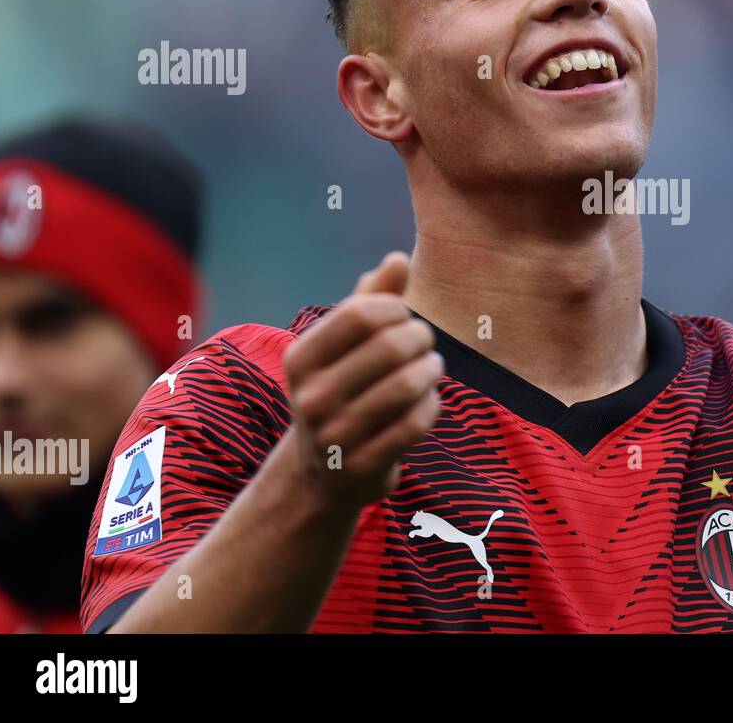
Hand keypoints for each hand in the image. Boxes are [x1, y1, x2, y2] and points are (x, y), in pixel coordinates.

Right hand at [281, 251, 442, 508]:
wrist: (322, 473)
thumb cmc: (342, 389)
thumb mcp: (345, 346)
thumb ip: (372, 299)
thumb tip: (398, 259)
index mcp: (301, 357)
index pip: (361, 313)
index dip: (396, 308)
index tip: (404, 316)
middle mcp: (310, 396)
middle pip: (390, 346)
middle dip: (421, 338)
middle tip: (425, 343)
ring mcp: (334, 435)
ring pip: (407, 385)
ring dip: (431, 370)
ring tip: (431, 368)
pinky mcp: (362, 465)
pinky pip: (416, 423)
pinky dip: (431, 405)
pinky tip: (427, 401)